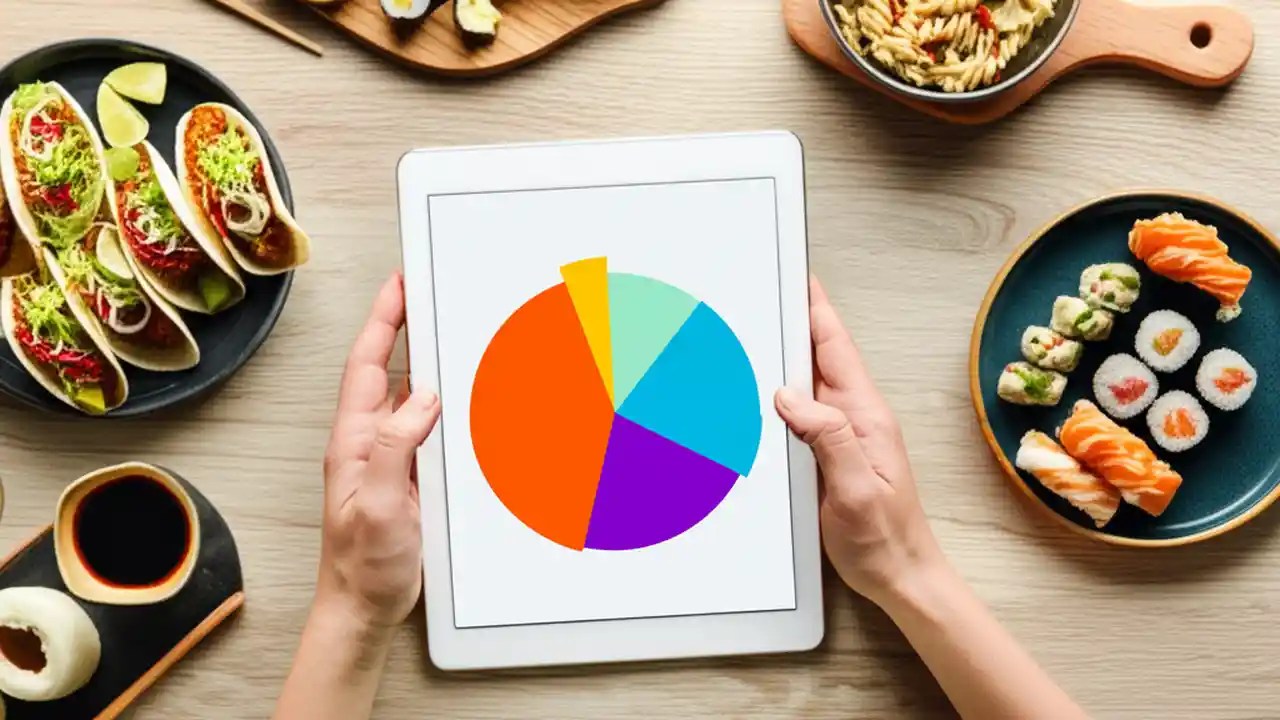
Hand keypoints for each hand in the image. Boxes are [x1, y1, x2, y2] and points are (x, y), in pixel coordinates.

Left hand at [319, 273, 439, 630]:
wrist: (363, 608)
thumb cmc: (361, 566)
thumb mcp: (379, 504)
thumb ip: (394, 447)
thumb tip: (420, 398)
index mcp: (353, 441)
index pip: (365, 364)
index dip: (383, 320)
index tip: (400, 284)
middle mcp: (368, 443)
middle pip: (385, 369)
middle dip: (403, 326)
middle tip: (425, 291)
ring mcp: (387, 459)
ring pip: (407, 396)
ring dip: (424, 362)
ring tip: (447, 331)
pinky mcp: (407, 477)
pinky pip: (426, 428)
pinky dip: (443, 404)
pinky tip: (460, 399)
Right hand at [774, 277, 944, 607]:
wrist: (900, 576)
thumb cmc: (885, 539)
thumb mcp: (856, 489)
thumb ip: (829, 438)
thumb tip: (790, 397)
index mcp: (865, 415)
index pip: (835, 347)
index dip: (815, 308)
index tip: (796, 275)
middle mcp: (853, 417)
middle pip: (815, 357)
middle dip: (790, 322)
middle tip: (761, 292)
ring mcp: (840, 435)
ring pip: (803, 385)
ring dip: (779, 359)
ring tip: (750, 333)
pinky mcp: (827, 454)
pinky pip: (797, 415)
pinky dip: (775, 397)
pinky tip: (756, 394)